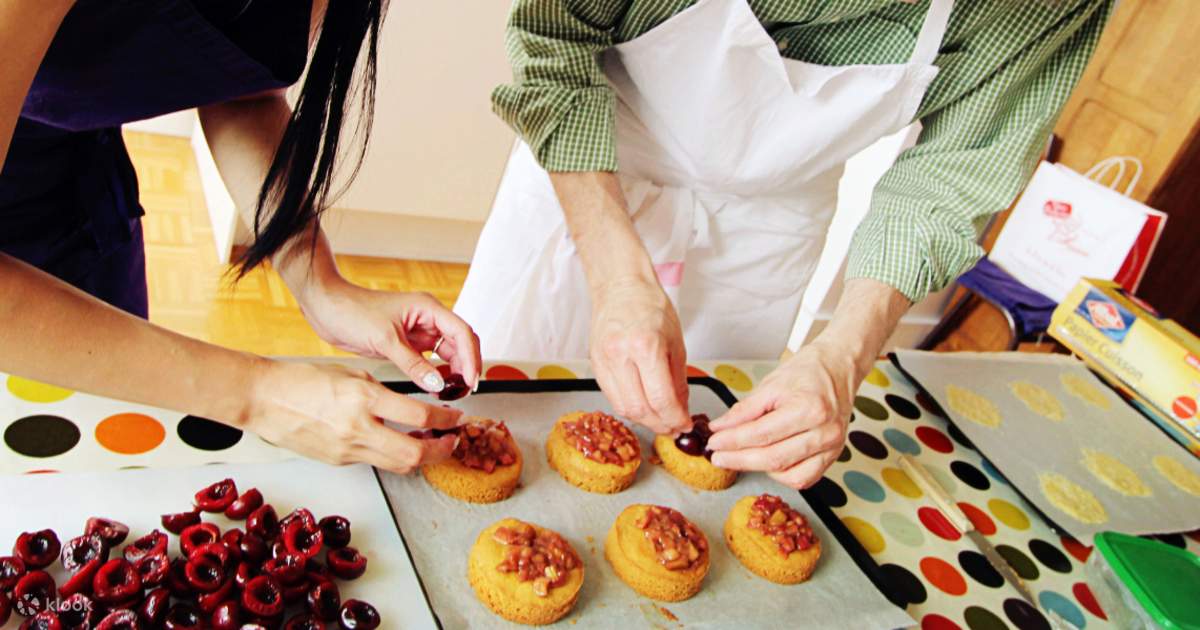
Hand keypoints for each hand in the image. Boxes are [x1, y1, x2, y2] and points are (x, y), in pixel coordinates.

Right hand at [245, 360, 462, 472]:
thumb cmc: (303, 380)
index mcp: (364, 399)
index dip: (446, 419)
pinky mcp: (338, 461)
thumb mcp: (353, 375)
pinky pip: (374, 461)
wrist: (263, 398)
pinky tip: (397, 443)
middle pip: (415, 453)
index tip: (456, 417)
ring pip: (398, 464)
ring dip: (421, 458)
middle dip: (442, 450)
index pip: (420, 415)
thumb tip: (411, 408)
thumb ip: (383, 393)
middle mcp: (357, 428)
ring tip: (432, 444)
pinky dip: (392, 455)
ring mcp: (347, 450)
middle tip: (453, 440)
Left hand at [298, 279, 480, 392]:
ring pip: (448, 352)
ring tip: (455, 391)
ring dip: (455, 370)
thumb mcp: (385, 340)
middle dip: (468, 364)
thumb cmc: (352, 311)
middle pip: (461, 342)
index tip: (471, 379)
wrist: (325, 308)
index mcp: (428, 308)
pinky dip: (437, 373)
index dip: (471, 357)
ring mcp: (418, 331)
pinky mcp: (407, 343)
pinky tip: (437, 386)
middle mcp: (427, 318)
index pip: (462, 332)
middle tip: (467, 389)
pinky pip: (431, 360)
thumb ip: (413, 364)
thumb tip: (437, 384)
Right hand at [590, 276, 690, 433]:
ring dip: (644, 419)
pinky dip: (629, 406)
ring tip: (660, 419)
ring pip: (623, 407)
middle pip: (639, 409)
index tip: (684, 424)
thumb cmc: (650, 307)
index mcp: (645, 346)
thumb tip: (681, 409)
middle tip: (674, 427)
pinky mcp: (595, 365)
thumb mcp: (676, 342)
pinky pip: (612, 396)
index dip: (675, 418)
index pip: (661, 399)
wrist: (620, 287)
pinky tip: (643, 405)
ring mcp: (603, 361)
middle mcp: (620, 355)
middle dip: (660, 424)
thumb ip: (678, 380)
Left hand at [706, 340, 858, 488]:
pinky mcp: (833, 456)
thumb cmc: (808, 372)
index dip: (732, 441)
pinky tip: (768, 463)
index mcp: (809, 409)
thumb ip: (744, 410)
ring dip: (759, 469)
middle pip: (773, 458)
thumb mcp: (771, 384)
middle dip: (739, 459)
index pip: (761, 434)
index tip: (714, 442)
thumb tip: (721, 428)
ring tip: (741, 456)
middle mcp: (824, 432)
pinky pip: (804, 479)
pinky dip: (782, 475)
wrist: (838, 368)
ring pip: (788, 474)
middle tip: (718, 456)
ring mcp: (832, 447)